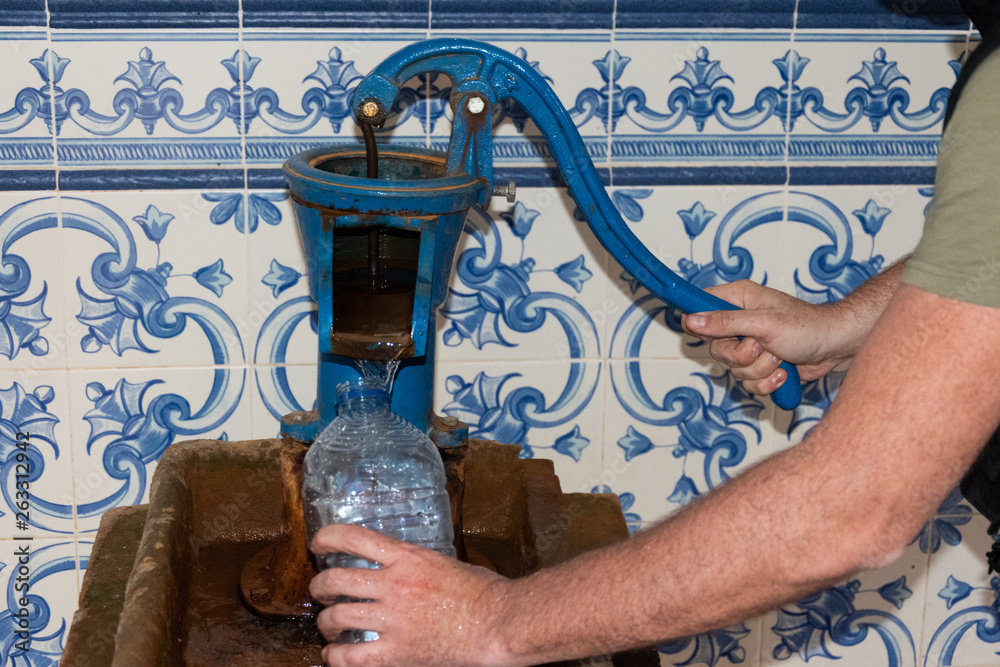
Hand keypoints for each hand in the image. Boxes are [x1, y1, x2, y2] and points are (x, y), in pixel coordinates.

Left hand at [309, 524, 513, 666]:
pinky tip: (335, 654)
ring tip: (329, 624)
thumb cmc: (482, 592)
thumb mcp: (443, 561)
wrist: (498, 623)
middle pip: (335, 579)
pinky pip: (350, 656)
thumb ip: (413, 562)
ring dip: (326, 621)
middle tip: (321, 591)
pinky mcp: (397, 652)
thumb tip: (394, 564)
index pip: (353, 538)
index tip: (318, 543)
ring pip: (337, 617)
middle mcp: (395, 585)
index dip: (326, 538)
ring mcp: (394, 620)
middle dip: (320, 586)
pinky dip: (335, 656)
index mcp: (408, 558)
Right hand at [681, 280, 854, 395]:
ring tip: (780, 357)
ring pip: (732, 369)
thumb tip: (691, 321)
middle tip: (762, 346)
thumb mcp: (763, 322)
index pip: (699, 305)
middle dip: (741, 356)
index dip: (696, 321)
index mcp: (737, 299)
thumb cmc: (806, 326)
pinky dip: (766, 382)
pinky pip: (747, 383)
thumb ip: (725, 322)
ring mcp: (748, 345)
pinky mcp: (759, 365)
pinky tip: (783, 372)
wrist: (835, 346)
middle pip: (715, 348)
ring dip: (758, 369)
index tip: (698, 333)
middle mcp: (739, 321)